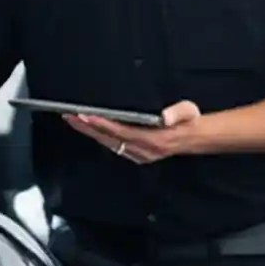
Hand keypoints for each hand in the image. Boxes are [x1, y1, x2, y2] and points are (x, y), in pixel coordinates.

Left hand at [62, 100, 203, 163]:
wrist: (194, 137)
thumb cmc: (188, 121)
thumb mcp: (188, 111)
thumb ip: (178, 112)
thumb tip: (165, 117)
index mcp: (154, 140)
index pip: (123, 132)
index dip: (104, 125)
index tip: (87, 117)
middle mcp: (143, 150)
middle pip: (110, 140)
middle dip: (88, 129)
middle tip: (70, 116)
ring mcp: (139, 154)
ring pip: (109, 144)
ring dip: (90, 133)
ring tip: (73, 120)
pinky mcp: (136, 153)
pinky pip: (113, 145)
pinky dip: (100, 137)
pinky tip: (89, 129)